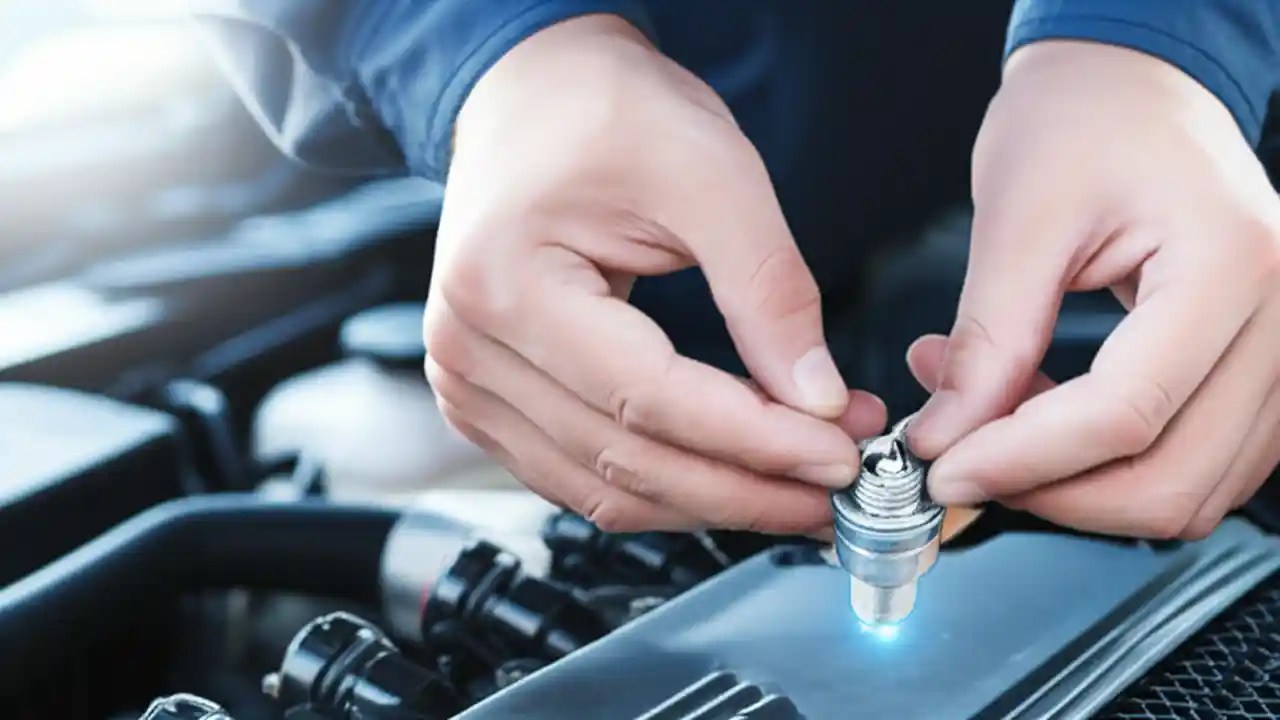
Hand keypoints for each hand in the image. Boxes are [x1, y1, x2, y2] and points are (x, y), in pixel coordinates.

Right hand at [423, 15, 883, 533]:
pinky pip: (580, 478)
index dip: (752, 441)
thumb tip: (817, 401)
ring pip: (602, 489)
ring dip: (709, 501)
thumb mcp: (711, 173)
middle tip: (834, 487)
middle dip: (745, 487)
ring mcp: (470, 383)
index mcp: (506, 282)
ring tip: (796, 490)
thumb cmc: (606, 113)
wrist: (534, 94)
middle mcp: (469, 348)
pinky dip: (662, 488)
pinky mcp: (489, 402)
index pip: (646, 398)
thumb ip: (767, 292)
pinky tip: (728, 477)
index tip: (837, 457)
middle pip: (624, 459)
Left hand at [907, 41, 1279, 539]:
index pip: (1125, 413)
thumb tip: (946, 438)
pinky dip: (1109, 468)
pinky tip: (1039, 420)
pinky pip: (1194, 465)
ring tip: (989, 425)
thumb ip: (987, 342)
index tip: (943, 469)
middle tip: (959, 465)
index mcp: (1230, 262)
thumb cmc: (1083, 118)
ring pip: (1188, 491)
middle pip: (1171, 479)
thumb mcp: (1017, 218)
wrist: (1131, 85)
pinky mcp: (1255, 374)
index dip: (1022, 460)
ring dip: (1077, 487)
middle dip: (1049, 494)